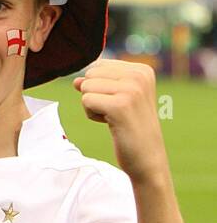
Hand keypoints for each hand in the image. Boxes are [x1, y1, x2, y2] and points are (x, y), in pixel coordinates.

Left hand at [74, 59, 167, 184]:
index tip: (120, 102)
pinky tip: (111, 123)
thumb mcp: (117, 98)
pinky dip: (92, 115)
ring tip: (114, 117)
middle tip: (116, 111)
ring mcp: (131, 89)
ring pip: (86, 87)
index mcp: (142, 69)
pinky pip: (86, 101)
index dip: (100, 87)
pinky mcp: (120, 105)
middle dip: (94, 95)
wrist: (147, 156)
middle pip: (90, 75)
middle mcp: (139, 75)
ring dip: (93, 106)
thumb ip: (98, 84)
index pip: (98, 66)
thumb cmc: (131, 127)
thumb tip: (75, 81)